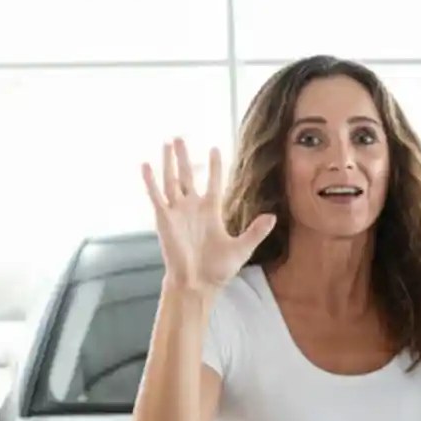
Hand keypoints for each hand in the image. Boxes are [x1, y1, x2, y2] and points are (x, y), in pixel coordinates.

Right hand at [142, 138, 275, 292]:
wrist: (198, 284)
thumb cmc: (218, 269)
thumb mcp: (242, 248)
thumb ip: (256, 231)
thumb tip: (273, 216)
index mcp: (211, 212)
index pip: (213, 182)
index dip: (214, 166)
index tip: (214, 148)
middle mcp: (193, 208)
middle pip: (188, 175)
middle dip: (184, 157)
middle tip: (180, 137)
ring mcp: (178, 212)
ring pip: (171, 181)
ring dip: (169, 162)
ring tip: (166, 144)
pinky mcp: (164, 219)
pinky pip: (156, 196)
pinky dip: (151, 181)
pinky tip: (146, 165)